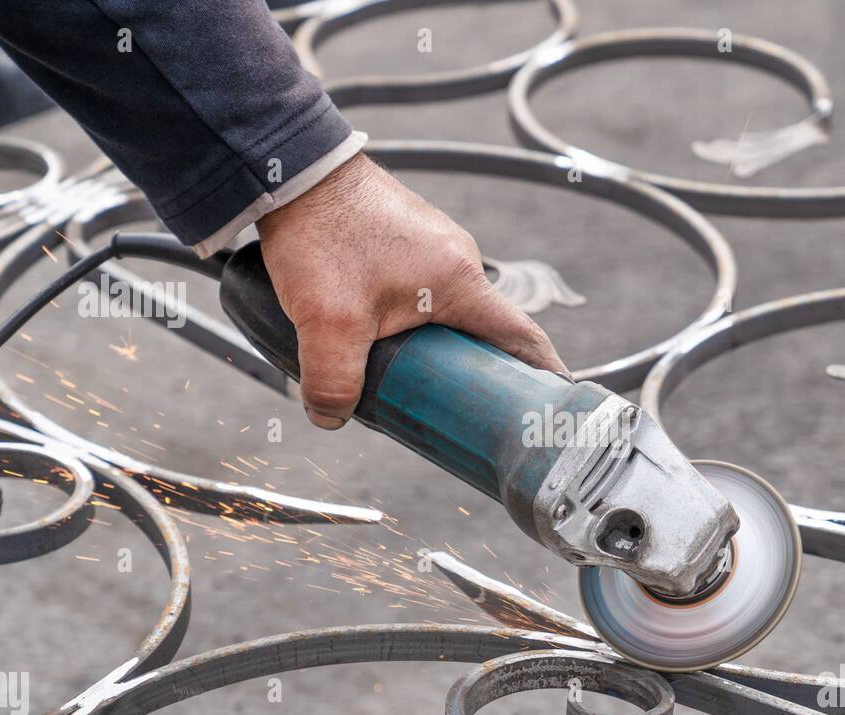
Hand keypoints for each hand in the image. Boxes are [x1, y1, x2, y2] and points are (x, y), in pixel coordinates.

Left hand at [257, 152, 568, 428]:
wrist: (292, 168)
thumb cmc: (321, 234)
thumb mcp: (326, 321)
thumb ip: (332, 380)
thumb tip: (332, 416)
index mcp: (461, 282)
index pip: (521, 337)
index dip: (542, 374)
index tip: (552, 403)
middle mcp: (457, 261)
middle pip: (482, 332)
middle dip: (474, 373)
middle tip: (459, 412)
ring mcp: (432, 247)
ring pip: (445, 312)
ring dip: (432, 346)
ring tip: (406, 379)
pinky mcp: (403, 239)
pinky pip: (420, 292)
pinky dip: (409, 320)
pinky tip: (374, 336)